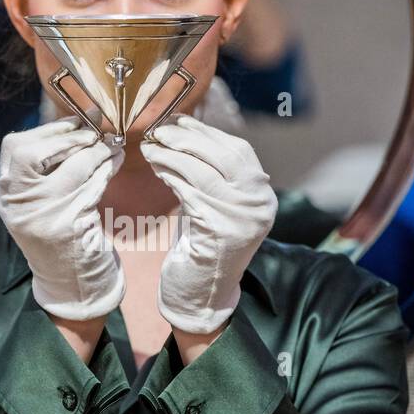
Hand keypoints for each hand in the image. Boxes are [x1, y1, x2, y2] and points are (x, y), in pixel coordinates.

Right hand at [0, 117, 125, 320]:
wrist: (70, 286)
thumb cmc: (61, 236)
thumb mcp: (42, 203)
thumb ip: (47, 169)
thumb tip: (76, 123)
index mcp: (8, 195)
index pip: (15, 148)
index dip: (47, 130)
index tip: (74, 123)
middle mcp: (18, 205)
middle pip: (30, 154)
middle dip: (67, 138)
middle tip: (93, 134)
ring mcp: (41, 216)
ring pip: (71, 168)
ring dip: (97, 152)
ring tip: (111, 146)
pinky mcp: (68, 227)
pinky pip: (91, 186)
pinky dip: (107, 170)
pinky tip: (115, 162)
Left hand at [139, 114, 277, 333]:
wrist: (201, 292)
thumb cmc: (203, 243)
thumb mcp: (216, 203)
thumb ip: (213, 172)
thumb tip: (188, 129)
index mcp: (262, 195)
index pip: (239, 150)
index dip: (208, 133)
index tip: (180, 121)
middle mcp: (259, 205)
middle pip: (224, 157)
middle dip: (189, 139)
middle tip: (160, 131)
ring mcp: (243, 219)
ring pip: (204, 173)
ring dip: (173, 156)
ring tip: (151, 147)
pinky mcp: (220, 231)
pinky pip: (191, 193)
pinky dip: (171, 176)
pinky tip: (157, 168)